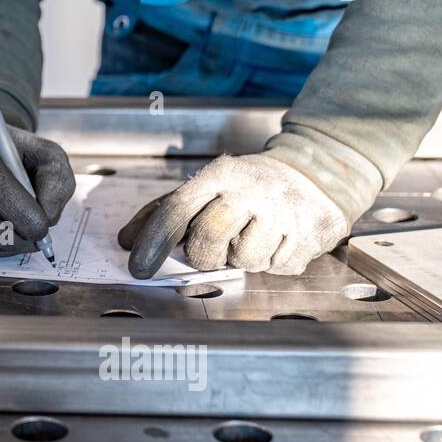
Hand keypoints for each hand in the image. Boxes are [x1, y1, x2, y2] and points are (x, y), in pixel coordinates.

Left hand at [117, 154, 348, 277]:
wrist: (314, 173)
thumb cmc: (246, 188)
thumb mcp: (205, 188)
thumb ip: (164, 212)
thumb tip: (127, 240)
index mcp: (219, 175)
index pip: (177, 208)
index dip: (154, 240)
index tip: (138, 267)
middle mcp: (252, 190)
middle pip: (208, 239)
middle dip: (203, 255)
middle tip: (213, 248)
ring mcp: (284, 212)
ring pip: (244, 261)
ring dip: (242, 259)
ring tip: (252, 237)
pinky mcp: (310, 235)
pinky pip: (276, 268)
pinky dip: (271, 262)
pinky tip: (277, 241)